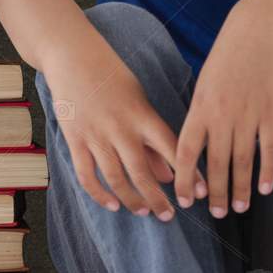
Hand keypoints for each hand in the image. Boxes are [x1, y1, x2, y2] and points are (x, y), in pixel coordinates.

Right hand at [45, 36, 177, 220]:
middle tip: (168, 216)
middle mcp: (121, 127)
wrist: (72, 56)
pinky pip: (87, 174)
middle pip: (143, 172)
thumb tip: (168, 175)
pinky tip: (111, 205)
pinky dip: (99, 194)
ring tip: (143, 212)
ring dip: (131, 200)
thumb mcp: (138, 101)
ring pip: (116, 178)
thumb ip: (151, 139)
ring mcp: (96, 134)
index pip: (172, 148)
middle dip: (158, 198)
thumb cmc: (111, 77)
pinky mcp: (75, 139)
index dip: (188, 173)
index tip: (200, 193)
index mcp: (142, 115)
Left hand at [173, 0, 272, 216]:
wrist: (257, 28)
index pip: (186, 151)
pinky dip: (267, 171)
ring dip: (239, 188)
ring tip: (238, 208)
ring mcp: (248, 114)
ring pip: (242, 161)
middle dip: (214, 192)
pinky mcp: (272, 111)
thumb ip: (201, 114)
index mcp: (200, 107)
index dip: (184, 178)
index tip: (185, 200)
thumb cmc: (227, 56)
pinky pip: (269, 148)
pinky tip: (264, 188)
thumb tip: (195, 146)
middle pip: (215, 163)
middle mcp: (222, 114)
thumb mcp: (204, 83)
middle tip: (216, 214)